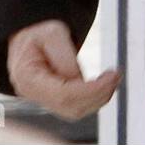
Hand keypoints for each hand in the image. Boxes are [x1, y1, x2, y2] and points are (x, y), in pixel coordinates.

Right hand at [6, 19, 120, 120]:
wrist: (31, 36)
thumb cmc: (41, 33)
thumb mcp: (53, 34)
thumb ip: (65, 58)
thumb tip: (79, 80)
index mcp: (28, 78)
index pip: (63, 95)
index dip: (91, 90)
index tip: (112, 76)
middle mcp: (33, 95)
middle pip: (70, 106)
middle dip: (98, 94)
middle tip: (116, 76)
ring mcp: (43, 100)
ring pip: (74, 111)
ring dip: (98, 98)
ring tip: (113, 78)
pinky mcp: (54, 100)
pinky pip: (76, 106)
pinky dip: (94, 98)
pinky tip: (104, 84)